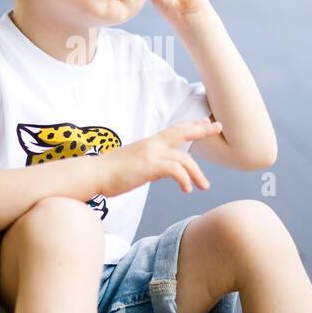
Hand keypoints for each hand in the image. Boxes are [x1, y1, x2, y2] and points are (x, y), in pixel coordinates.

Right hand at [97, 118, 222, 197]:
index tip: (205, 122)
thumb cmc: (111, 172)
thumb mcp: (134, 162)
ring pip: (184, 158)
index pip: (175, 130)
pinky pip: (175, 171)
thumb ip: (149, 162)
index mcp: (150, 143)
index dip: (191, 126)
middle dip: (201, 130)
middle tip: (217, 126)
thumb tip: (158, 169)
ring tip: (204, 186)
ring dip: (197, 173)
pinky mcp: (149, 166)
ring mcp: (151, 154)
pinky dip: (184, 179)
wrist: (94, 174)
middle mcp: (153, 144)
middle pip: (182, 132)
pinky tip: (187, 190)